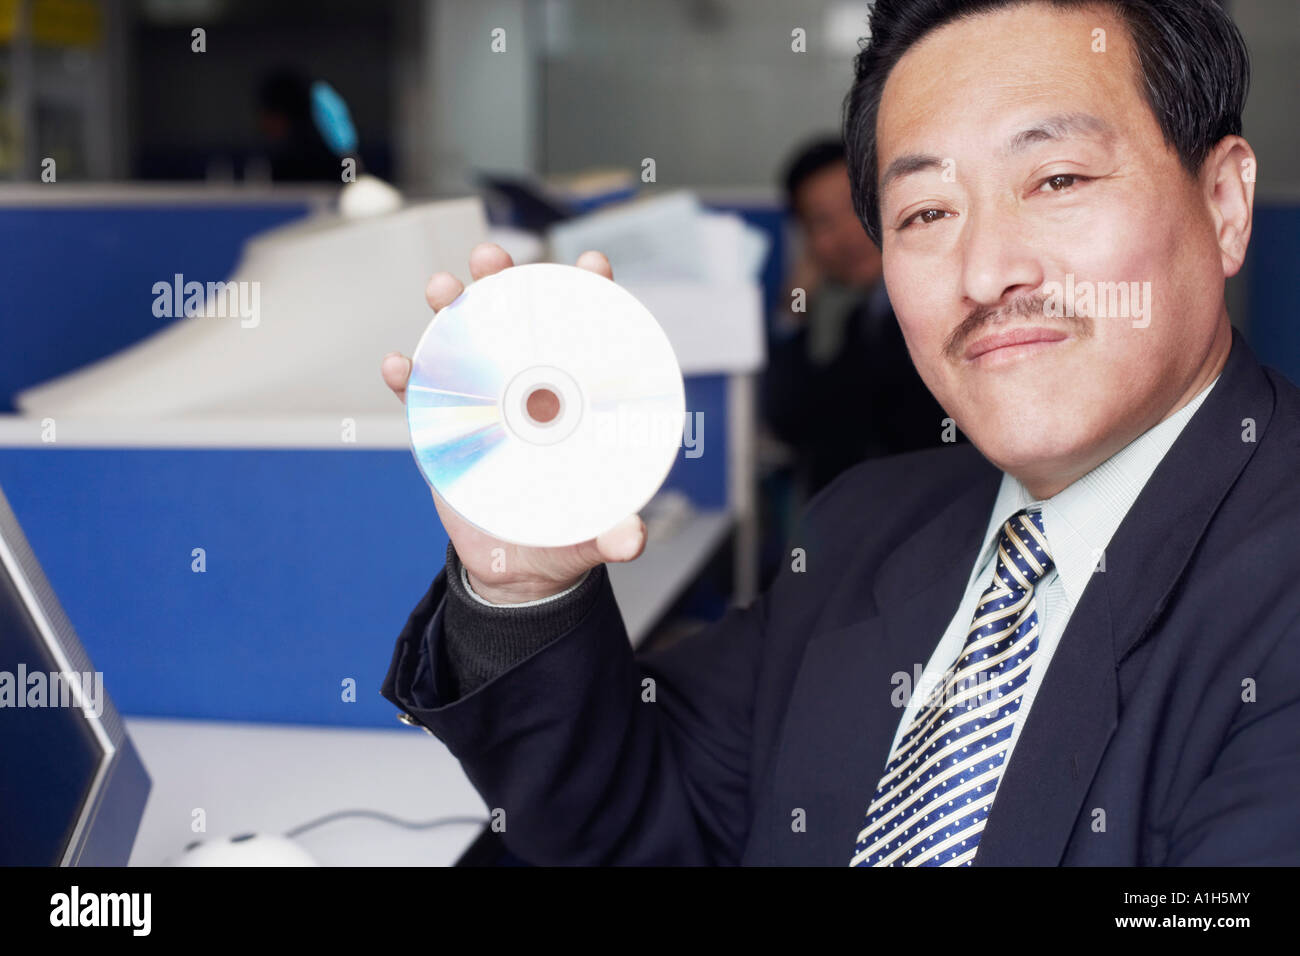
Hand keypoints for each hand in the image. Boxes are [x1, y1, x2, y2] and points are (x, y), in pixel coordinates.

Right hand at [381, 242, 647, 603]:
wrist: (515, 565)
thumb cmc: (564, 533)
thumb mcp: (592, 533)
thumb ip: (613, 533)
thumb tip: (632, 539)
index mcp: (574, 399)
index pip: (588, 335)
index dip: (592, 294)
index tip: (591, 265)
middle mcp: (529, 387)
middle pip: (517, 320)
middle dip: (503, 280)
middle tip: (491, 260)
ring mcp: (483, 401)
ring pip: (463, 341)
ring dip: (451, 308)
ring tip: (442, 289)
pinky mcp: (444, 427)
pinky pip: (420, 394)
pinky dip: (407, 375)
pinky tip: (399, 365)